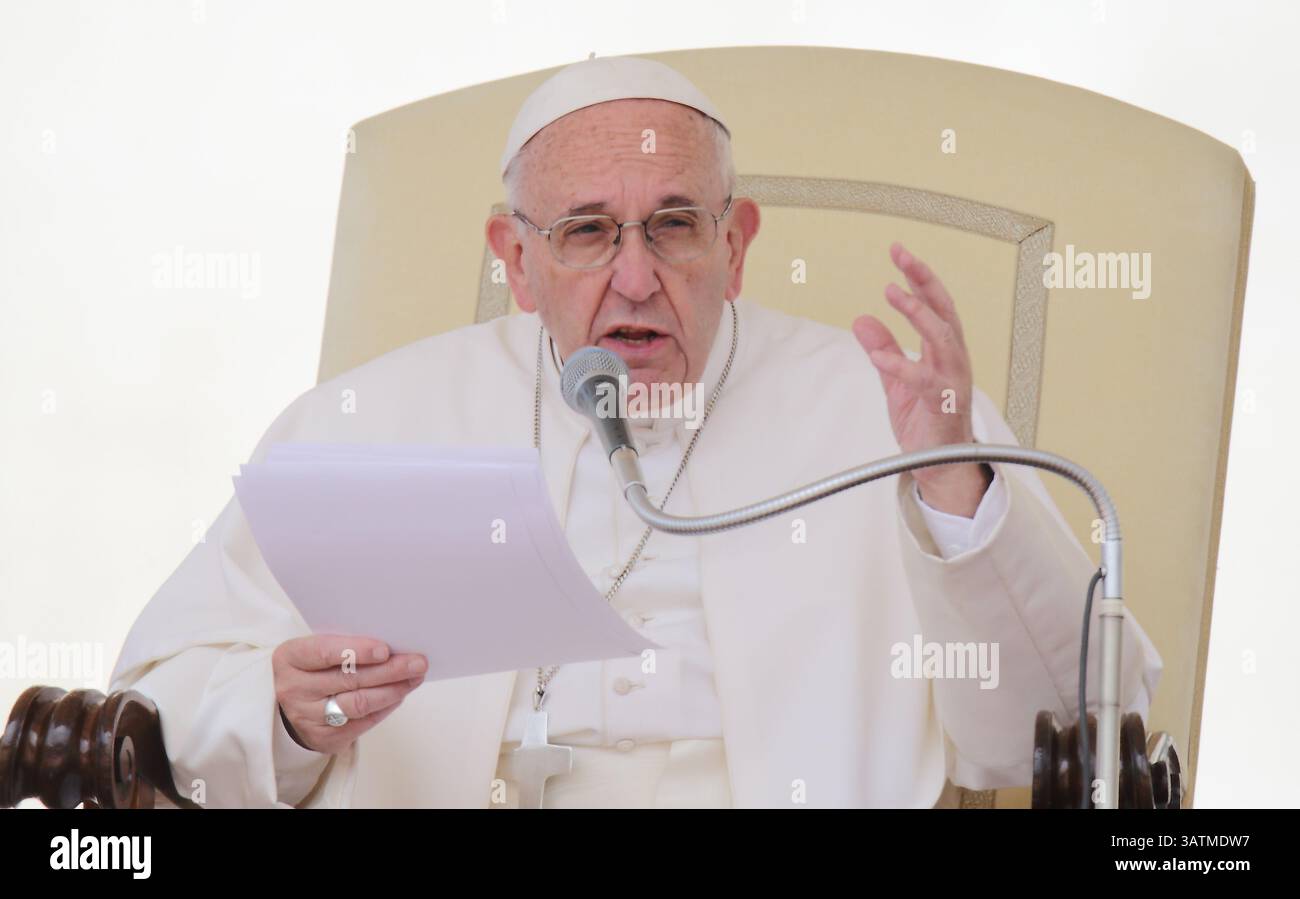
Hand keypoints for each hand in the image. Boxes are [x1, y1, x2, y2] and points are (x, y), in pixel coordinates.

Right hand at [273, 634, 426, 754]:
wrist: (286, 707)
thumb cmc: (310, 669)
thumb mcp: (313, 651)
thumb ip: (344, 645)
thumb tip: (392, 645)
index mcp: (290, 658)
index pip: (324, 652)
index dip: (357, 650)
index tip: (385, 649)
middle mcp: (294, 689)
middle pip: (349, 679)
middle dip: (389, 670)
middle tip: (418, 662)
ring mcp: (307, 717)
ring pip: (359, 703)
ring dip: (393, 690)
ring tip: (415, 678)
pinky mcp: (323, 738)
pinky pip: (362, 722)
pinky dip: (385, 707)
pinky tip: (399, 694)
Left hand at [852, 242, 990, 516]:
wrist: (940, 464)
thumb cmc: (925, 421)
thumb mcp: (896, 379)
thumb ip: (884, 349)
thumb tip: (862, 320)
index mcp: (944, 349)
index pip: (934, 303)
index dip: (918, 276)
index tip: (898, 251)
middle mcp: (954, 357)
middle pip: (943, 308)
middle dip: (923, 278)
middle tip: (900, 254)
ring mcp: (952, 379)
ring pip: (941, 336)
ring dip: (917, 312)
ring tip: (892, 292)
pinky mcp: (942, 403)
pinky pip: (922, 380)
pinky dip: (900, 366)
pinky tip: (878, 356)